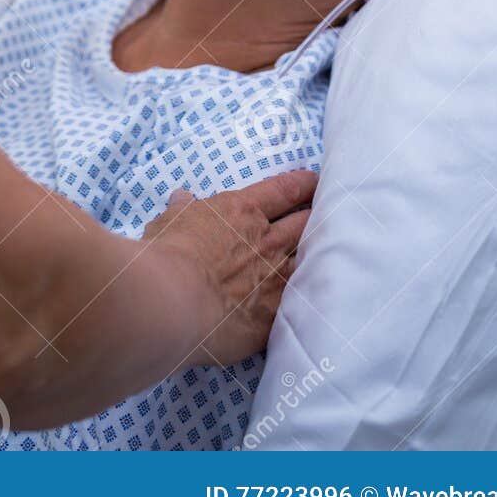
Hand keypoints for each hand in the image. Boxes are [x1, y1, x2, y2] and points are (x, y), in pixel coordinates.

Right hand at [141, 169, 315, 368]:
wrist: (173, 301)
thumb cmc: (167, 254)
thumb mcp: (170, 222)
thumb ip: (182, 210)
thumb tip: (182, 198)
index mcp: (242, 211)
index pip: (283, 190)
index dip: (302, 184)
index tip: (313, 182)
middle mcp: (267, 240)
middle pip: (306, 221)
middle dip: (318, 216)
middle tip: (328, 215)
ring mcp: (276, 278)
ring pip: (311, 259)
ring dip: (318, 256)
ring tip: (329, 255)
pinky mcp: (275, 314)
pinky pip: (300, 302)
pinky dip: (305, 297)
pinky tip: (313, 300)